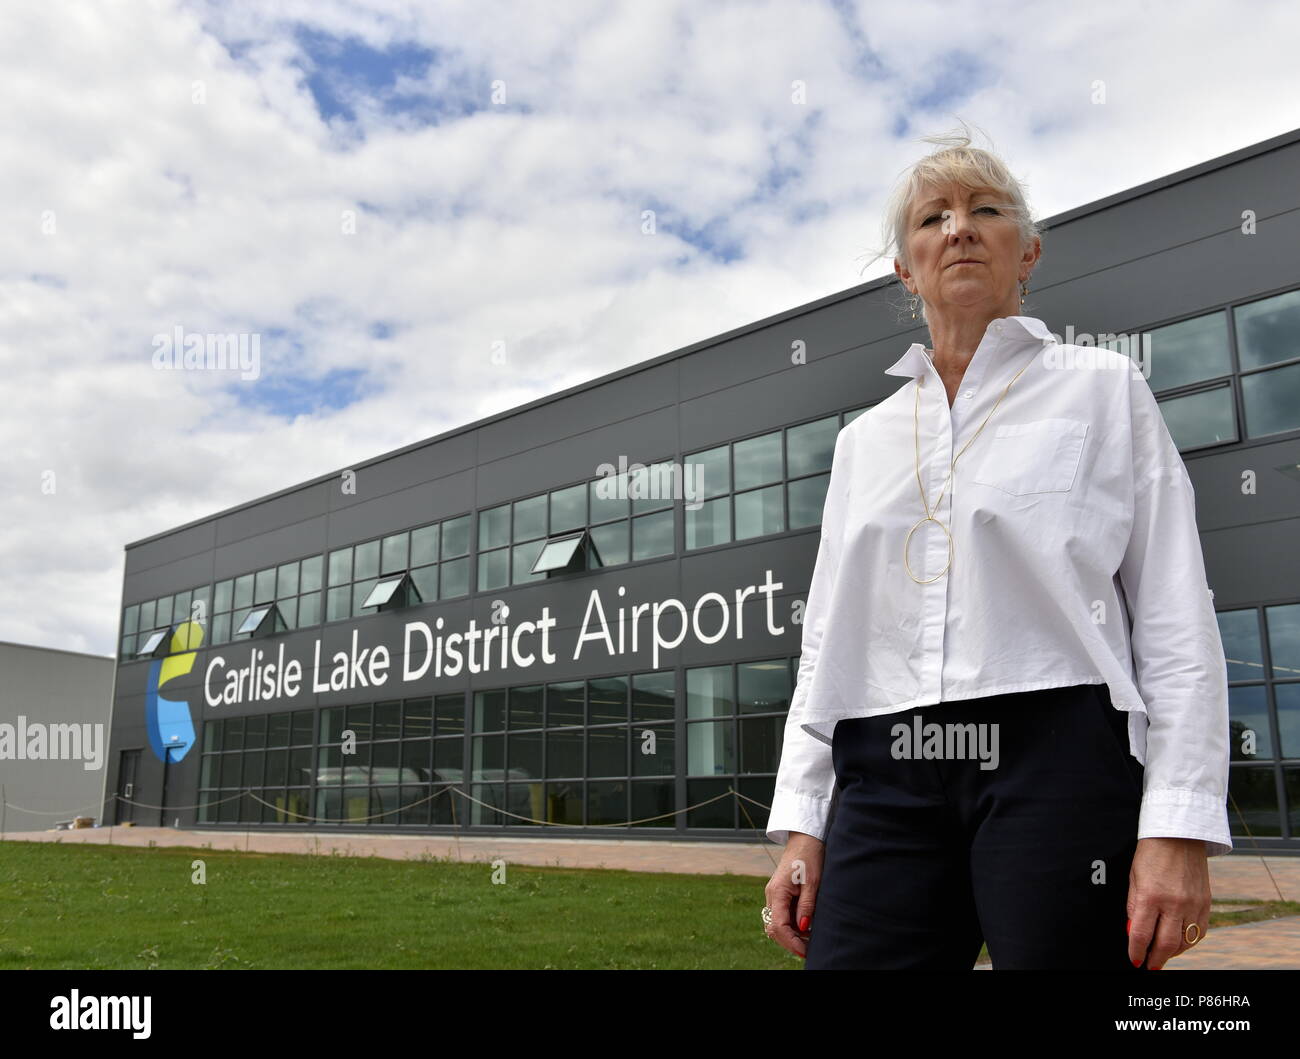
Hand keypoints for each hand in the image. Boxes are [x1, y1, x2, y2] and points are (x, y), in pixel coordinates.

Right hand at [764, 832, 824, 958]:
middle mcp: (771, 895)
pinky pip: (781, 916)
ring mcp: (774, 895)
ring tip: (809, 941)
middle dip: (789, 942)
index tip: (804, 951)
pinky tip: (805, 928)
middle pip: (774, 928)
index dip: (790, 941)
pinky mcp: (780, 894)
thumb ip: (806, 906)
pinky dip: (791, 926)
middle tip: (808, 950)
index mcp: (777, 892)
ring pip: (776, 924)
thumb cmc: (809, 857)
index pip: (778, 925)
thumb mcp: (813, 882)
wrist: (804, 839)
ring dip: (790, 935)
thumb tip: (803, 928)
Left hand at [1127, 837, 1210, 968]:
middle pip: (1167, 945)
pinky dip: (1189, 942)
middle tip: (1149, 965)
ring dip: (1173, 953)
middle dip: (1156, 959)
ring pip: (1186, 942)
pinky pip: (1200, 931)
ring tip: (1162, 954)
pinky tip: (1180, 942)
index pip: (1142, 935)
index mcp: (1151, 896)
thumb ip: (1134, 907)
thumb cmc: (1151, 853)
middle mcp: (1174, 903)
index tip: (1134, 961)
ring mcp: (1193, 904)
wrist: (1179, 835)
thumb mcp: (1134, 878)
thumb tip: (1134, 931)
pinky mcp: (1206, 902)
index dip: (1136, 952)